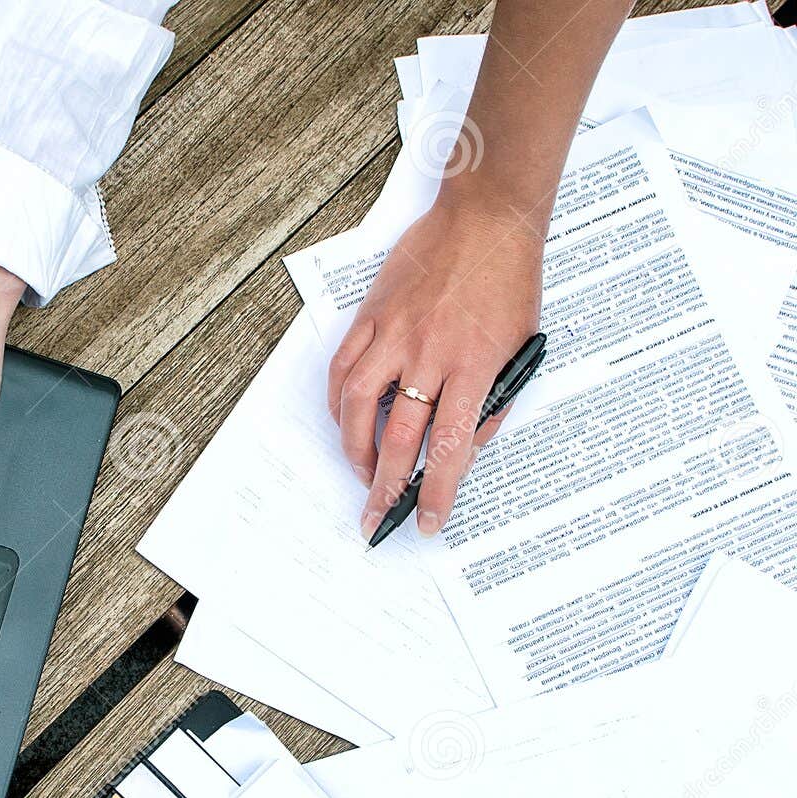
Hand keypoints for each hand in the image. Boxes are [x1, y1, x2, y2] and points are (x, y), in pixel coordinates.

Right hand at [327, 193, 542, 536]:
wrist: (487, 216)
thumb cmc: (509, 277)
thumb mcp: (519, 345)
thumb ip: (492, 399)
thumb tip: (465, 445)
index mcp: (474, 364)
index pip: (449, 446)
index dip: (435, 492)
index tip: (427, 521)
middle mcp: (430, 354)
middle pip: (398, 437)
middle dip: (384, 486)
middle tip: (375, 516)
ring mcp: (395, 334)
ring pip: (356, 406)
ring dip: (354, 447)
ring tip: (360, 469)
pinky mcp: (372, 316)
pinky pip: (343, 369)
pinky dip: (338, 402)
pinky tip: (345, 420)